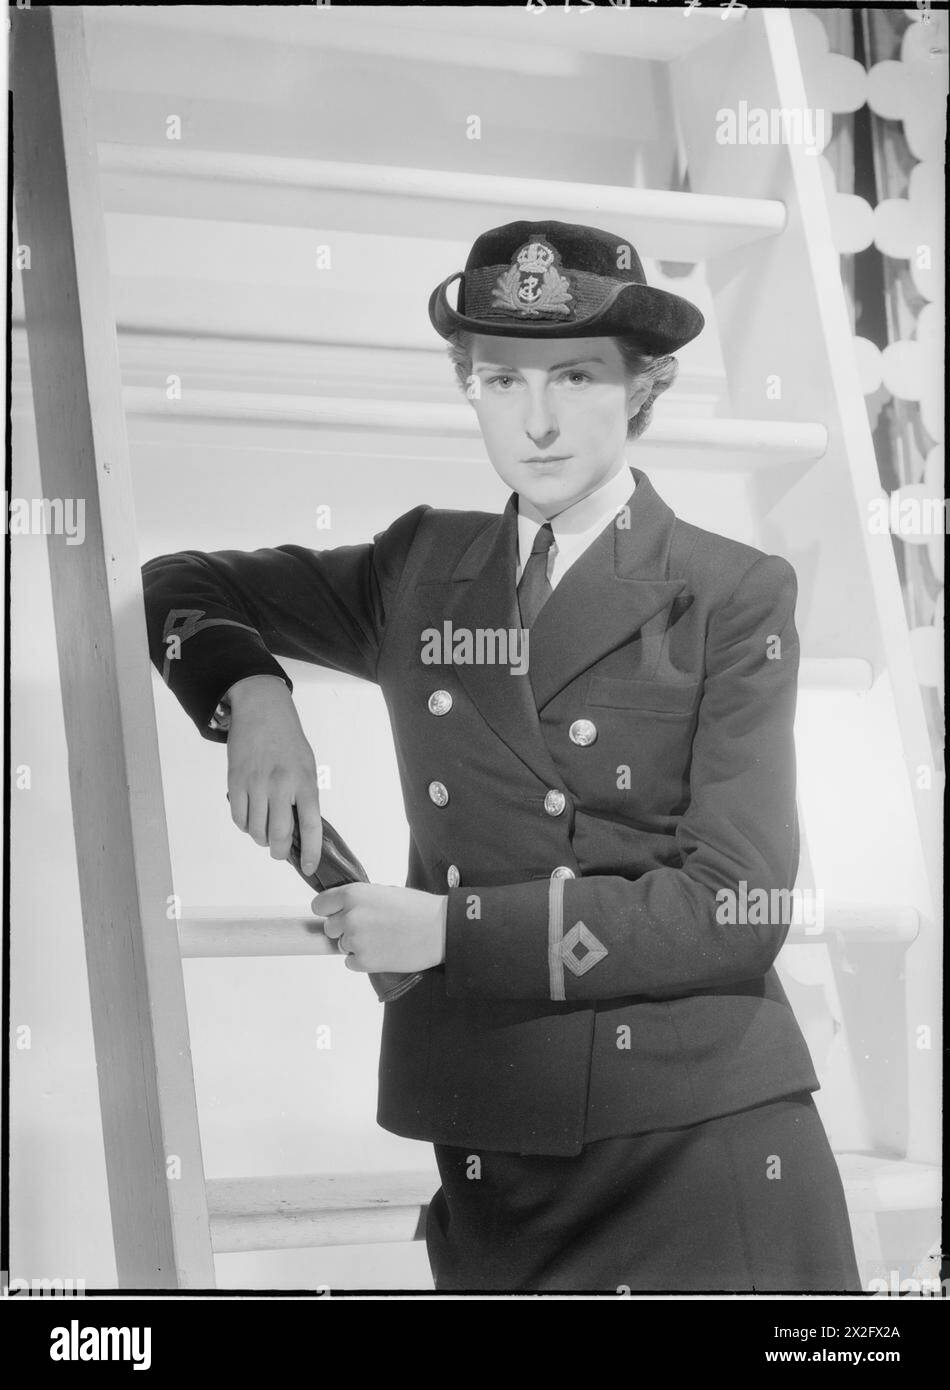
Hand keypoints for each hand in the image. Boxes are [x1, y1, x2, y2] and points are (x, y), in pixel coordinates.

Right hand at [224, 675, 322, 872]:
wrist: (262, 711)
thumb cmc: (289, 741)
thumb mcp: (307, 767)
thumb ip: (304, 796)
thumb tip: (301, 830)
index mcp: (305, 782)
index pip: (311, 826)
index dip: (311, 852)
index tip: (310, 867)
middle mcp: (281, 785)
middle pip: (280, 835)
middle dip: (280, 851)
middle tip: (280, 852)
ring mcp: (256, 784)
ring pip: (256, 830)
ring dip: (261, 838)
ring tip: (265, 832)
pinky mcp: (235, 782)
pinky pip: (238, 817)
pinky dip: (244, 825)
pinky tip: (250, 819)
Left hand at [312, 884, 446, 972]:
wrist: (440, 929)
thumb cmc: (417, 908)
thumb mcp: (382, 892)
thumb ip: (359, 900)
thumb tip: (343, 911)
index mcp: (353, 894)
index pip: (319, 905)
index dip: (328, 911)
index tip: (336, 914)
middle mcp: (350, 917)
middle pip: (329, 928)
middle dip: (344, 929)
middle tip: (368, 928)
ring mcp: (355, 941)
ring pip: (341, 946)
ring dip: (355, 945)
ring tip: (380, 940)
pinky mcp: (364, 962)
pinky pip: (351, 963)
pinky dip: (363, 960)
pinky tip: (382, 951)